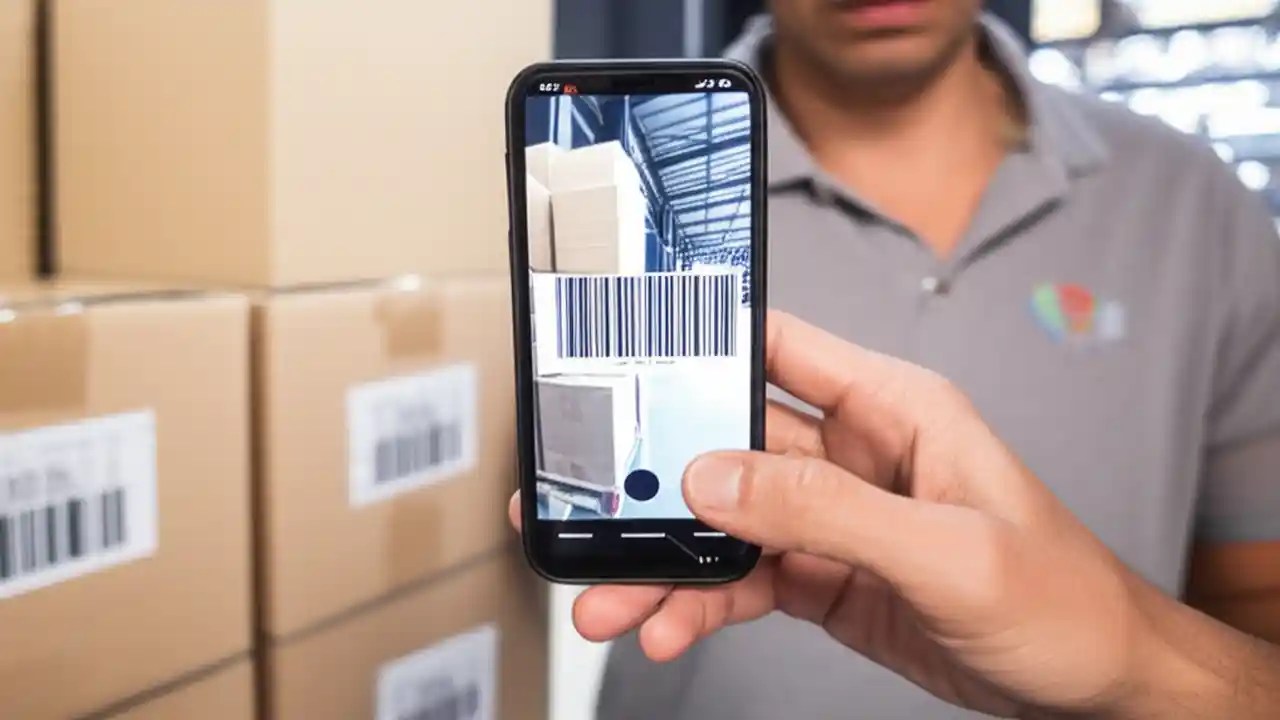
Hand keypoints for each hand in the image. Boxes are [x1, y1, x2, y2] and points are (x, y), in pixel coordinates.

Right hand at [511, 310, 1156, 717]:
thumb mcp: (945, 548)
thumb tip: (718, 476)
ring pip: (727, 524)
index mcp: (892, 408)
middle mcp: (854, 454)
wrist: (1096, 682)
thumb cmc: (1061, 596)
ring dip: (668, 561)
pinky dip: (702, 604)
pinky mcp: (826, 575)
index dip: (702, 343)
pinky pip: (746, 579)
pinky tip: (671, 626)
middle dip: (659, 483)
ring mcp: (834, 518)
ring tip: (617, 602)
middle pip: (730, 447)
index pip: (778, 349)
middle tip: (595, 512)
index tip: (625, 355)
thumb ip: (827, 509)